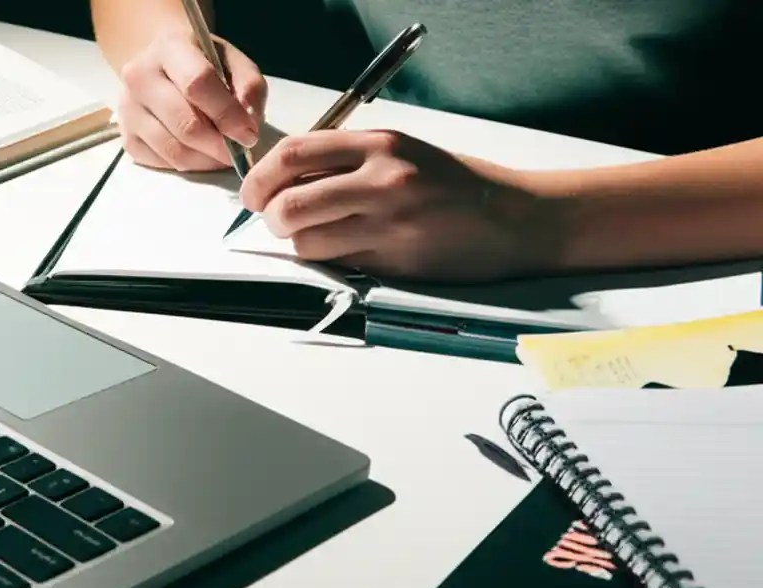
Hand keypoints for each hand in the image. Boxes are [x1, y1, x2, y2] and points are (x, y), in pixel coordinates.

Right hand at [117, 28, 265, 171]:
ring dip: (205, 160)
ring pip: (172, 150)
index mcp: (170, 48)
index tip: (248, 135)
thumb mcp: (232, 61)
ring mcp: (128, 109)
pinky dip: (187, 165)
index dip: (226, 114)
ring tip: (221, 155)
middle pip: (184, 123)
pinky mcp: (125, 136)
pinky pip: (160, 162)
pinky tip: (199, 154)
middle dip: (218, 145)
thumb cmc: (202, 62)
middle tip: (237, 152)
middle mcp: (140, 76)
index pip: (197, 84)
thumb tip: (249, 123)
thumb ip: (248, 86)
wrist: (161, 64)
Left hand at [239, 130, 559, 280]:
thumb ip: (344, 161)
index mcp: (380, 145)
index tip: (252, 192)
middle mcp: (382, 182)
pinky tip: (346, 250)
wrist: (514, 219)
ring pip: (305, 242)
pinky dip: (327, 260)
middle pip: (288, 204)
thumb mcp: (401, 152)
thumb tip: (282, 179)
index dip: (259, 177)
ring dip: (298, 244)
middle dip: (270, 217)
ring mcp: (388, 225)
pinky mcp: (393, 263)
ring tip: (317, 237)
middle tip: (276, 221)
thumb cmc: (453, 183)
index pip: (293, 155)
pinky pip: (336, 264)